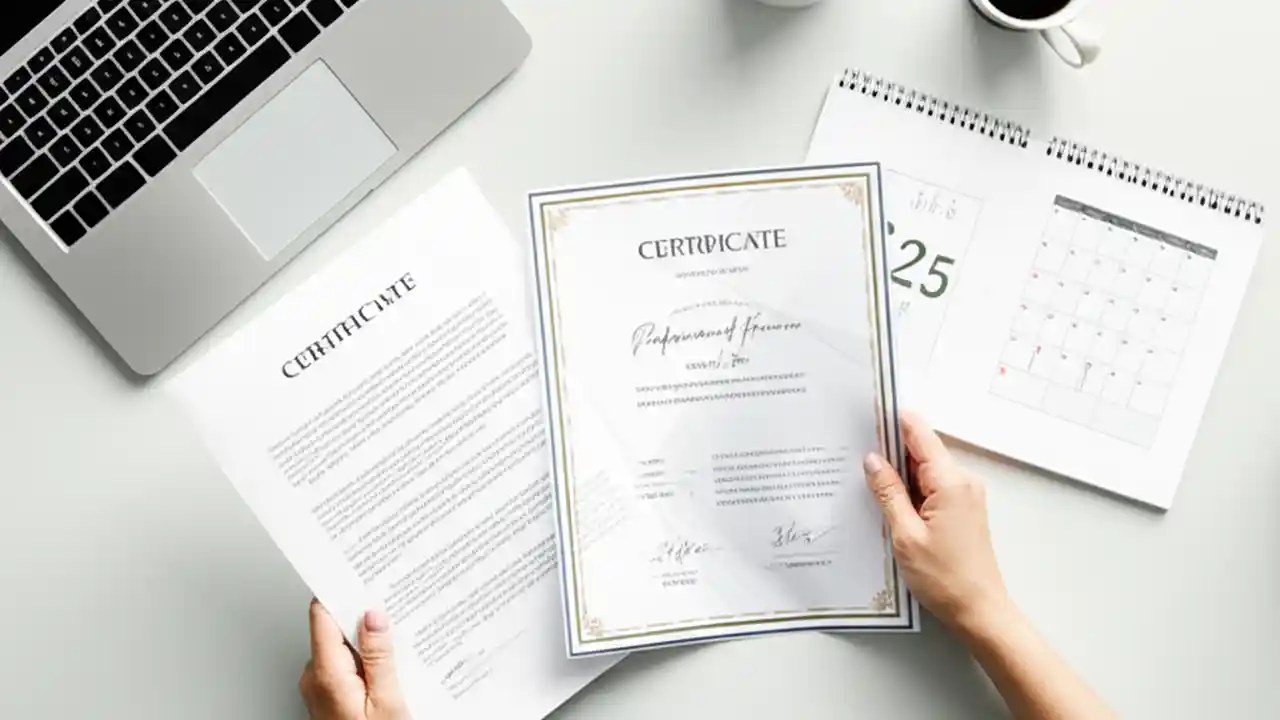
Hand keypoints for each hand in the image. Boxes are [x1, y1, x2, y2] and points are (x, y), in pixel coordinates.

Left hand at [299, 600, 408, 719]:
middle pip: (334, 631)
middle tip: (393, 619)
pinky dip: (363, 662)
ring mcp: (318, 688)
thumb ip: (379, 657)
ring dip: (366, 645)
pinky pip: (343, 666)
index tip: (362, 583)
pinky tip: (385, 673)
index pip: (322, 615)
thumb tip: (373, 617)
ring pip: (341, 648)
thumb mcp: (387, 702)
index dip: (342, 595)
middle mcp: (315, 678)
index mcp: (327, 673)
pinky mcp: (326, 696)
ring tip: (395, 652)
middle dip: (363, 621)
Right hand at [863, 413, 1009, 636]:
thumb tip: (872, 460)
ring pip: (924, 468)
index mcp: (950, 481)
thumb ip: (887, 492)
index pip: (919, 433)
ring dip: (897, 473)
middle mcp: (962, 480)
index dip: (892, 420)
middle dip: (889, 448)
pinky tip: (887, 501)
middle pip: (921, 448)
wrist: (979, 611)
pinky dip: (909, 489)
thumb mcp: (905, 535)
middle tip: (852, 451)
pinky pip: (931, 486)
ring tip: (864, 480)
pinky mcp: (961, 508)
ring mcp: (964, 494)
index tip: (864, 414)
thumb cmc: (944, 578)